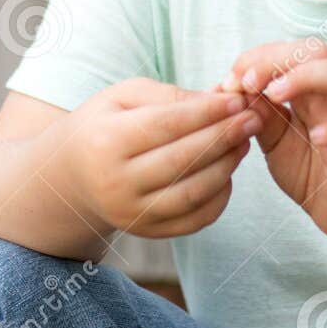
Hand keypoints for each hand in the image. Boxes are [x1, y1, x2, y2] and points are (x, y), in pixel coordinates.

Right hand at [63, 77, 261, 238]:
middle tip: (254, 118)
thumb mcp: (121, 96)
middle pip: (182, 160)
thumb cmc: (103, 125)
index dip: (206, 112)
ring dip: (228, 166)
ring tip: (245, 141)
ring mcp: (132, 213)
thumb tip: (216, 100)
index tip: (238, 99)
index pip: (166, 125)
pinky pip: (195, 219)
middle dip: (224, 137)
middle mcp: (115, 183)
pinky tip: (229, 171)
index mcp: (105, 142)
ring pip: (193, 193)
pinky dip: (220, 196)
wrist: (72, 177)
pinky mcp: (148, 232)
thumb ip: (166, 94)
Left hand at [218, 39, 326, 245]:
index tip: (229, 81)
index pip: (289, 51)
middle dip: (278, 58)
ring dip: (305, 78)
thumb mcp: (273, 140)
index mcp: (311, 89)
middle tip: (247, 82)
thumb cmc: (311, 168)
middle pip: (318, 52)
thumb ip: (257, 113)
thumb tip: (230, 90)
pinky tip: (315, 136)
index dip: (257, 58)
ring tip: (274, 95)